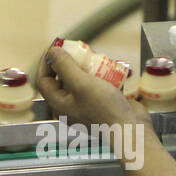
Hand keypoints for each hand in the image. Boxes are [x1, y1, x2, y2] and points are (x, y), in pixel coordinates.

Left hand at [36, 46, 151, 129]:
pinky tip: (109, 68)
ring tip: (96, 57)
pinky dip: (101, 75)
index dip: (47, 62)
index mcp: (59, 104)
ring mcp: (86, 105)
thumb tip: (52, 52)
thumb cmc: (105, 110)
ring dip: (87, 67)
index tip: (56, 47)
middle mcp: (70, 106)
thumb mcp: (81, 84)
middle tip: (79, 50)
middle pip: (62, 78)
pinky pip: (96, 85)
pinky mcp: (102, 104)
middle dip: (70, 62)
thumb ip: (64, 67)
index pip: (43, 80)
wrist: (131, 129)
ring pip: (80, 80)